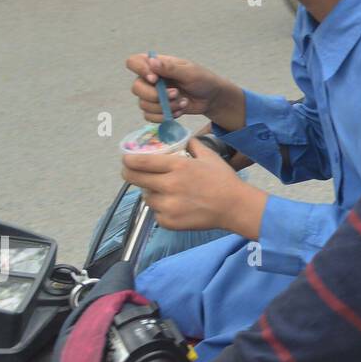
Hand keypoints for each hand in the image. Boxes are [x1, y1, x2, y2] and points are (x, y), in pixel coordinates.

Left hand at [122, 137, 267, 236]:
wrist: (234, 207)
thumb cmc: (223, 180)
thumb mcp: (210, 156)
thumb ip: (194, 145)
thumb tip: (184, 140)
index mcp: (178, 167)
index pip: (141, 162)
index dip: (128, 160)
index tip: (126, 159)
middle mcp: (169, 185)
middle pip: (135, 179)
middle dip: (129, 174)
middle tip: (130, 172)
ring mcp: (168, 205)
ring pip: (146, 197)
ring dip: (150, 193)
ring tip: (162, 191)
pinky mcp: (169, 221)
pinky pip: (156, 214)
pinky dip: (161, 209)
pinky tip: (173, 205)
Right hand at [126, 52, 231, 123]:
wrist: (211, 98)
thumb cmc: (202, 80)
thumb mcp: (190, 72)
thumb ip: (170, 68)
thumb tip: (151, 62)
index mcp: (157, 65)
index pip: (134, 62)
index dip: (140, 70)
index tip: (155, 79)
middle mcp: (150, 79)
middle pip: (136, 88)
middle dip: (155, 95)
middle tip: (175, 94)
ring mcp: (152, 95)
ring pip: (143, 104)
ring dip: (165, 107)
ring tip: (183, 102)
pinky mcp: (156, 109)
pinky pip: (149, 116)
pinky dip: (164, 116)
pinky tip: (179, 111)